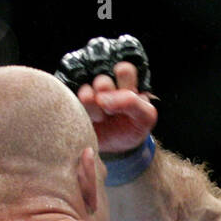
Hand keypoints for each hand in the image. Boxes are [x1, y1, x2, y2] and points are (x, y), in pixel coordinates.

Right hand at [57, 35, 157, 152]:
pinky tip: (88, 121)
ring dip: (93, 106)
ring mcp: (92, 99)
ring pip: (86, 92)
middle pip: (102, 81)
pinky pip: (74, 103)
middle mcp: (109, 90)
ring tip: (101, 118)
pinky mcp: (79, 109)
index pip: (124, 70)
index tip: (123, 91)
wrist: (119, 150)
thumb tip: (103, 98)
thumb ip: (132, 102)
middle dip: (105, 93)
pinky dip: (82, 112)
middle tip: (110, 108)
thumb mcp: (146, 118)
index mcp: (127, 87)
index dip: (122, 76)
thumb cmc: (134, 130)